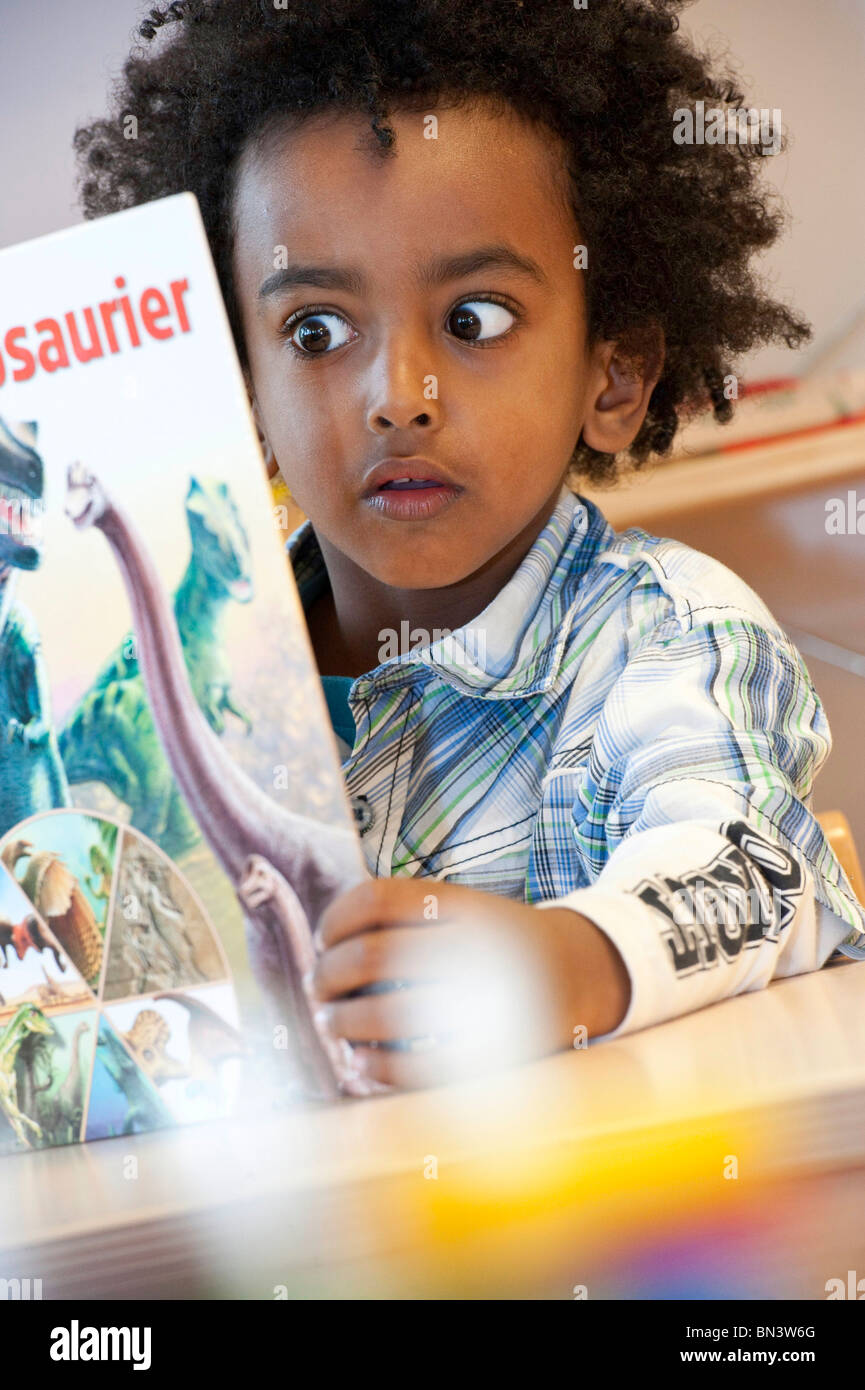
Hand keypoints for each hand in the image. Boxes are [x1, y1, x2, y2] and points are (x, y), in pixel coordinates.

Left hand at [310, 878, 630, 1089]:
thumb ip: (408, 916)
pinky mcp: (487, 1055)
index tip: (324, 938)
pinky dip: (372, 1065)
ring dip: (341, 1022)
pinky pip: (410, 1066)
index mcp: (466, 907)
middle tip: (319, 987)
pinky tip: (361, 1060)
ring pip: (384, 1013)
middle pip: (372, 955)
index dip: (337, 918)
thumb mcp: (468, 907)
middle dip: (329, 976)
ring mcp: (483, 1003)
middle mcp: (475, 949)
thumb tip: (327, 946)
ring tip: (333, 1023)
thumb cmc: (502, 942)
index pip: (379, 898)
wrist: (584, 974)